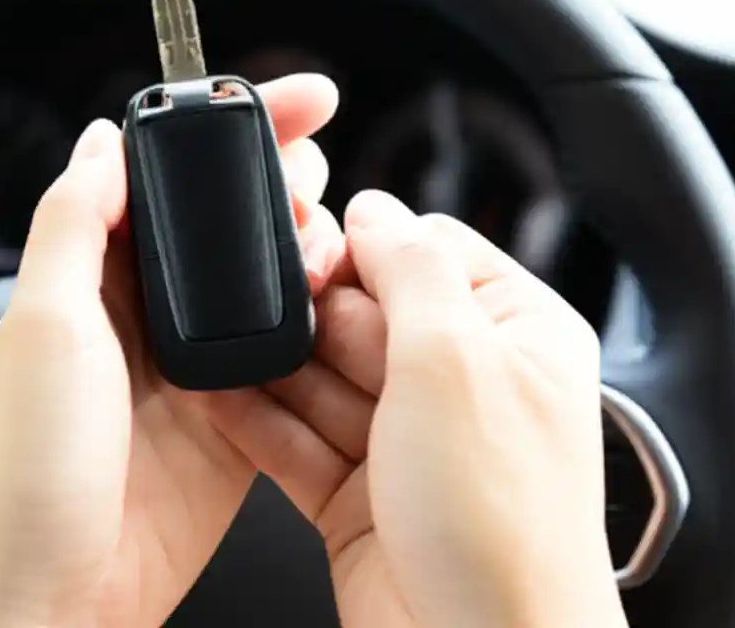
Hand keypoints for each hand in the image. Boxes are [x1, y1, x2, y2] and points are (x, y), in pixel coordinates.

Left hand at [0, 74, 346, 627]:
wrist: (56, 602)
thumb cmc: (23, 478)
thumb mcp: (41, 329)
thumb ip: (74, 226)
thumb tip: (102, 139)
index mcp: (85, 284)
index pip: (159, 184)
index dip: (219, 136)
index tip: (280, 103)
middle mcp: (139, 323)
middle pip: (220, 229)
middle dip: (276, 186)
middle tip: (319, 170)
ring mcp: (190, 375)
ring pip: (261, 288)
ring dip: (304, 255)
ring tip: (335, 242)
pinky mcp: (232, 427)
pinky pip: (285, 362)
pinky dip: (319, 331)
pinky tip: (343, 312)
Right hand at [205, 191, 626, 627]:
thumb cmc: (503, 525)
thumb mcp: (457, 361)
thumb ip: (411, 269)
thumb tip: (376, 209)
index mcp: (518, 337)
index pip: (433, 254)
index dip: (369, 248)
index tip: (314, 249)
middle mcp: (466, 387)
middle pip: (368, 313)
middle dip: (315, 312)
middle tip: (263, 304)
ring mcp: (410, 446)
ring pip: (325, 380)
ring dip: (274, 365)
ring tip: (219, 341)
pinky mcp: (360, 498)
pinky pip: (297, 441)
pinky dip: (257, 421)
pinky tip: (216, 395)